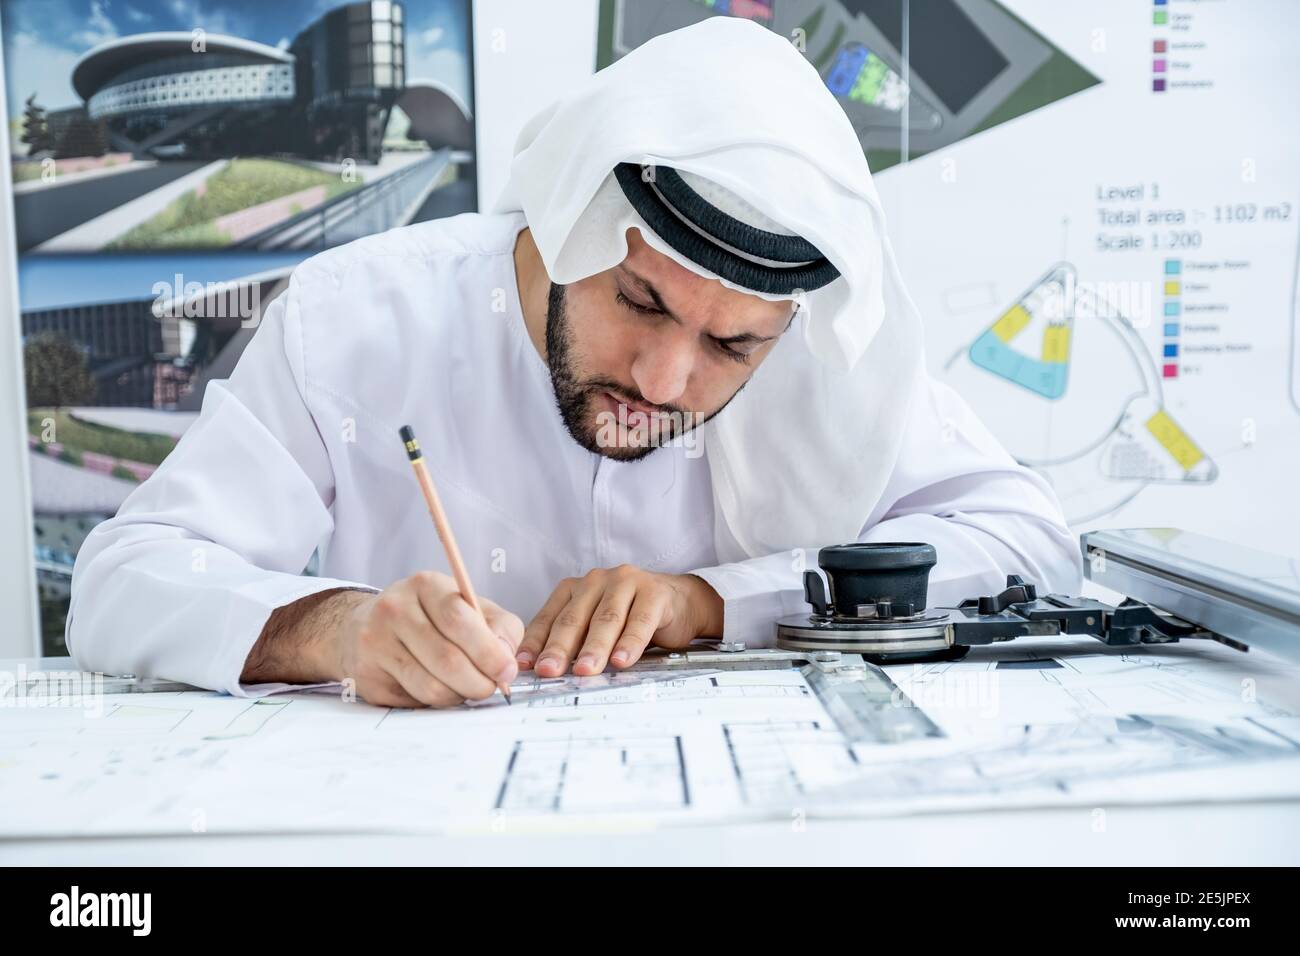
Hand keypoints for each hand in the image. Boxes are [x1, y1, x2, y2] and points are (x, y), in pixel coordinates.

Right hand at [255, 572, 519, 707]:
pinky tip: (437, 687)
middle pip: (446, 659)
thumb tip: (508, 661)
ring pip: (430, 687)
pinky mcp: (367, 677)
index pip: (459, 620)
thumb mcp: (470, 607)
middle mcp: (394, 609)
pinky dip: (434, 703)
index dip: (488, 651)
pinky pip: (413, 701)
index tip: (506, 672)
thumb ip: (500, 628)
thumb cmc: (432, 617)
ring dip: (458, 696)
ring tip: (465, 688)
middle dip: (478, 682)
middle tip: (491, 689)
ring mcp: (375, 643)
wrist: (366, 625)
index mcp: (426, 585)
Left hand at [516, 566, 722, 676]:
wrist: (680, 602)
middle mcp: (597, 581)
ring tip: (584, 670)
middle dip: (560, 648)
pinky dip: (630, 643)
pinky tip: (622, 660)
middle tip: (549, 671)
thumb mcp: (597, 626)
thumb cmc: (631, 617)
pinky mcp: (654, 593)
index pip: (550, 617)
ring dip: (594, 648)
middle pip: (575, 619)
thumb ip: (575, 642)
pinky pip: (640, 621)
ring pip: (605, 619)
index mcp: (576, 588)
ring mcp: (627, 583)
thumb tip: (545, 672)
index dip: (537, 642)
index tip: (526, 666)